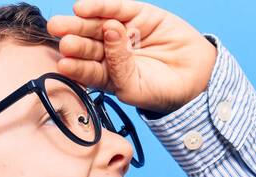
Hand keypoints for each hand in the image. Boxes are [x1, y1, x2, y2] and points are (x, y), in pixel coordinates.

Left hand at [47, 0, 217, 114]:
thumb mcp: (136, 87)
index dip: (75, 66)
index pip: (86, 70)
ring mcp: (124, 32)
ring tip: (63, 22)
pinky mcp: (138, 14)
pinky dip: (100, 6)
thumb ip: (119, 65)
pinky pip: (117, 8)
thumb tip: (110, 31)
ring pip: (97, 25)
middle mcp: (111, 53)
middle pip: (88, 45)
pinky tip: (83, 7)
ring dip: (80, 23)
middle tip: (58, 35)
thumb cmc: (162, 90)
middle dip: (73, 40)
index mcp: (107, 76)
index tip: (62, 63)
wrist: (197, 77)